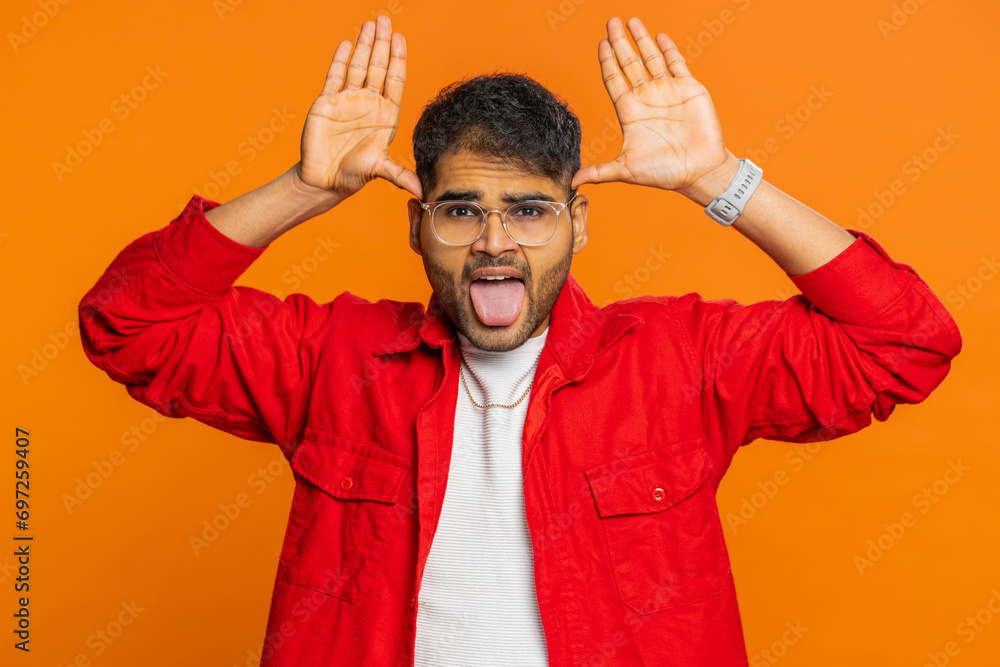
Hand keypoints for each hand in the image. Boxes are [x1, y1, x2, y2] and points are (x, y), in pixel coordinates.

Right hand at [294, 14, 421, 202]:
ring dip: (365, 45)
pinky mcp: (327, 102)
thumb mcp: (379, 170)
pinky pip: (335, 76)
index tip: (400, 39)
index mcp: (385, 116)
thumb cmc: (353, 175)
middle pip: (378, 68)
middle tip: (385, 19)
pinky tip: (347, 43)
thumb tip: (421, 192)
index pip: (394, 81)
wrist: (323, 179)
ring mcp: (347, 101)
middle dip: (382, 44)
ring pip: (358, 67)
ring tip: (371, 23)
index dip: (398, 60)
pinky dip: (340, 59)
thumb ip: (399, 176)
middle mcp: (368, 104)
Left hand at [571, 17, 736, 200]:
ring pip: (651, 59)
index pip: (614, 80)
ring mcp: (668, 92)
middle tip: (611, 22)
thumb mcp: (626, 170)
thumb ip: (600, 172)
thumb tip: (572, 182)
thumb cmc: (664, 173)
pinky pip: (677, 64)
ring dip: (641, 40)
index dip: (607, 61)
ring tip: (631, 21)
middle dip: (620, 42)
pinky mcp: (689, 90)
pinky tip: (660, 36)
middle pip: (629, 63)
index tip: (601, 43)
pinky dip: (669, 49)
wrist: (700, 171)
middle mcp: (647, 98)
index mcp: (630, 112)